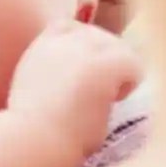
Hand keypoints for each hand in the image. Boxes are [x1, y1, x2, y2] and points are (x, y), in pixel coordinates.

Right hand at [8, 21, 141, 158]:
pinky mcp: (104, 65)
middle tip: (99, 91)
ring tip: (107, 96)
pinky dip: (129, 83)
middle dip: (104, 60)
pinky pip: (133, 64)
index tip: (82, 75)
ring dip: (118, 71)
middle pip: (98, 35)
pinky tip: (114, 100)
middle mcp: (62, 41)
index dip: (82, 49)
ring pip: (119, 47)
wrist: (35, 138)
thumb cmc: (33, 128)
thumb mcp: (32, 88)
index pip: (69, 27)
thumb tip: (79, 77)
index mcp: (40, 46)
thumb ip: (52, 72)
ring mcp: (84, 50)